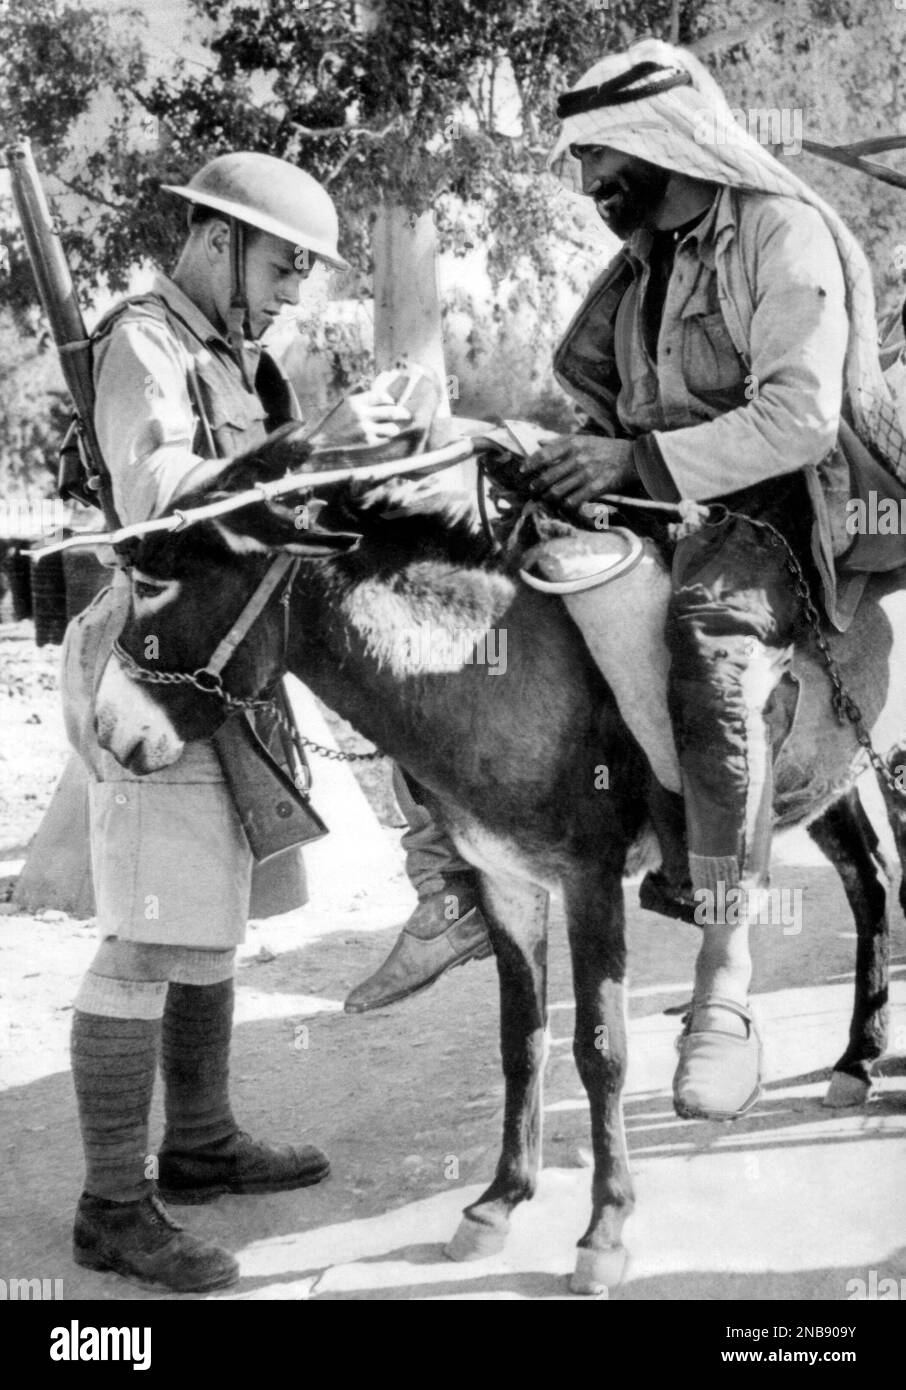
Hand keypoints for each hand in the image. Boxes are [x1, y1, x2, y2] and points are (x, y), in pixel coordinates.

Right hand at [315, 387, 411, 445]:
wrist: (320, 440)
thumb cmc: (331, 421)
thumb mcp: (342, 403)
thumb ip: (357, 394)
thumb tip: (373, 381)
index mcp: (355, 401)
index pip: (381, 395)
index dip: (390, 398)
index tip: (392, 401)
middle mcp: (361, 414)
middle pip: (391, 411)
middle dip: (402, 413)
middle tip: (406, 414)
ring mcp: (364, 429)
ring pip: (391, 428)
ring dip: (394, 428)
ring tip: (393, 429)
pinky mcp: (365, 442)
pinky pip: (384, 439)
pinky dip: (386, 438)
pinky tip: (384, 438)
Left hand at [519, 434, 634, 507]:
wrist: (631, 458)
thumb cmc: (603, 448)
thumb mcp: (582, 439)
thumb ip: (559, 441)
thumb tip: (538, 442)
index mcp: (573, 443)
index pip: (544, 454)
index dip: (530, 464)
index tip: (522, 471)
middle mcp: (578, 458)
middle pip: (547, 476)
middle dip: (536, 486)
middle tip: (532, 490)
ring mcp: (587, 474)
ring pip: (557, 491)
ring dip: (548, 498)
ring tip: (544, 499)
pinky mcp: (596, 487)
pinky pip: (573, 501)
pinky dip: (565, 505)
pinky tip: (563, 505)